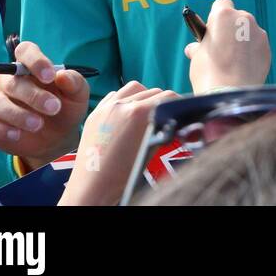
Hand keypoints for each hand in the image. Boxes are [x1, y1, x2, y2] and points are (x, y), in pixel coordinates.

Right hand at [0, 41, 90, 170]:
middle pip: (11, 80)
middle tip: (54, 107)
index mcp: (30, 67)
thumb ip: (74, 82)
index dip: (35, 61)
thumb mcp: (77, 96)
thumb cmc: (66, 109)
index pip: (24, 51)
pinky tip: (17, 135)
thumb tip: (62, 75)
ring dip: (17, 114)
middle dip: (32, 95)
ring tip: (38, 125)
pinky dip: (1, 129)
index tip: (50, 76)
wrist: (57, 138)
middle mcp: (9, 81)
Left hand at [59, 82, 178, 205]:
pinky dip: (125, 99)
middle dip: (162, 101)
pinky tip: (126, 113)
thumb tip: (171, 118)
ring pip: (135, 88)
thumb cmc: (123, 174)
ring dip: (144, 95)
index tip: (181, 110)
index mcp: (139, 113)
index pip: (169, 96)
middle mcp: (123, 104)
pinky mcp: (95, 112)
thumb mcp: (151, 148)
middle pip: (154, 91)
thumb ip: (162, 127)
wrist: (94, 186)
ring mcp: (106, 106)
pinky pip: (115, 95)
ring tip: (145, 111)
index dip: (179, 103)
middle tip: (165, 115)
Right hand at [184, 0, 270, 93]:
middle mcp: (244, 19)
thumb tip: (195, 48)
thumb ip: (200, 45)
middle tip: (221, 47)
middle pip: (237, 17)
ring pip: (249, 32)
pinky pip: (257, 46)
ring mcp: (259, 33)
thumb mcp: (197, 56)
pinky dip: (251, 53)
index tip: (212, 30)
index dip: (215, 16)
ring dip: (242, 41)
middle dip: (230, 29)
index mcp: (224, 15)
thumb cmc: (209, 72)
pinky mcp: (267, 48)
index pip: (222, 3)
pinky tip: (242, 68)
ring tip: (232, 61)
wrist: (229, 93)